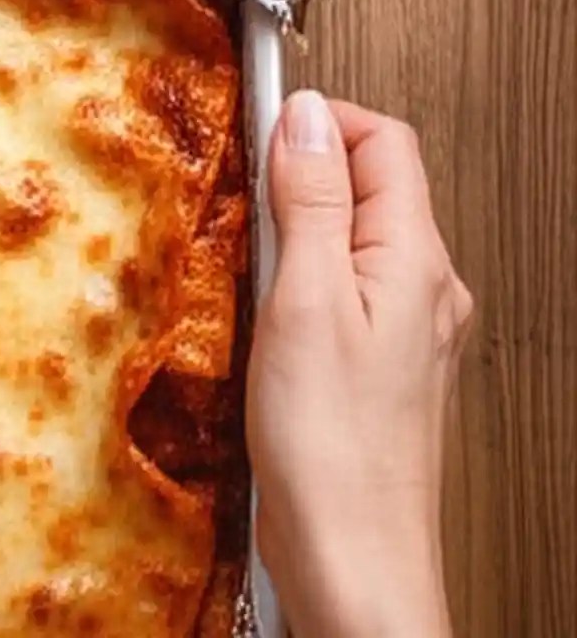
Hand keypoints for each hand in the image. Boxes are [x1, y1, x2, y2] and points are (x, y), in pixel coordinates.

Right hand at [248, 91, 471, 636]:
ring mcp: (403, 328)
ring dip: (295, 231)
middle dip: (303, 175)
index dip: (322, 121)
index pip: (385, 141)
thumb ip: (309, 201)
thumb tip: (307, 118)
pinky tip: (264, 310)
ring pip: (351, 241)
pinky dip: (298, 281)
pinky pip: (341, 291)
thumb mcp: (306, 300)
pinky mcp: (374, 364)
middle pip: (372, 187)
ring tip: (248, 255)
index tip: (261, 132)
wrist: (350, 550)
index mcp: (416, 259)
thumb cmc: (333, 443)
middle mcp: (424, 288)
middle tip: (242, 198)